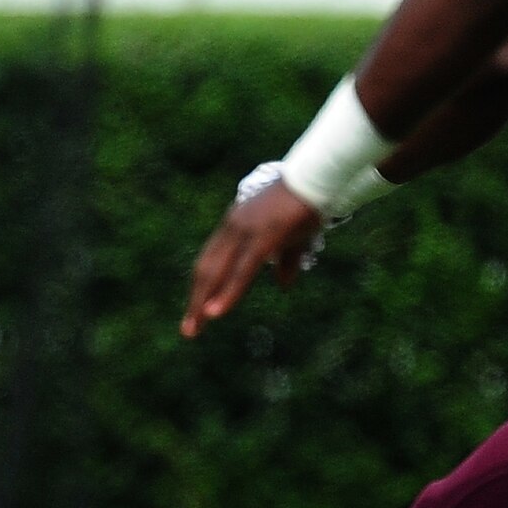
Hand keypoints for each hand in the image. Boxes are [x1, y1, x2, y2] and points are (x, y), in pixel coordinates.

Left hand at [179, 177, 327, 338]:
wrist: (318, 176)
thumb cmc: (305, 204)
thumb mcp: (292, 237)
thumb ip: (285, 261)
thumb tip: (283, 284)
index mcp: (234, 226)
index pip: (210, 261)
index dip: (201, 287)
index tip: (194, 311)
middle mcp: (232, 227)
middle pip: (206, 269)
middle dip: (196, 300)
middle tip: (189, 330)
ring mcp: (245, 230)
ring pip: (217, 271)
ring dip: (203, 301)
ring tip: (195, 327)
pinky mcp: (264, 236)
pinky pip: (241, 270)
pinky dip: (227, 292)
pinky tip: (215, 312)